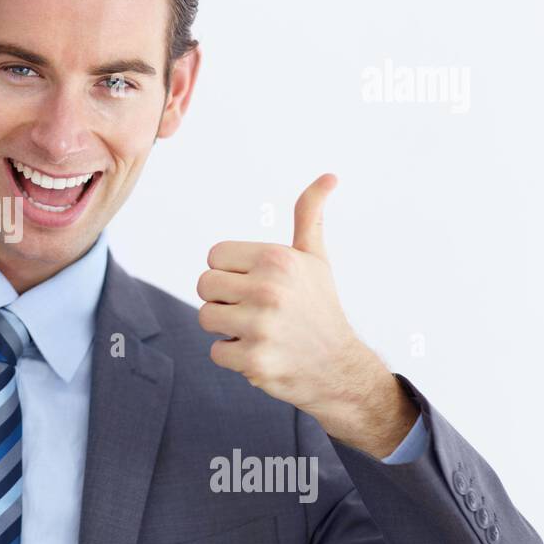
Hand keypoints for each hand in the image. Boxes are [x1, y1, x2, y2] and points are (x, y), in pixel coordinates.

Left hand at [196, 174, 415, 456]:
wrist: (339, 367)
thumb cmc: (319, 307)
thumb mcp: (315, 258)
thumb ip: (309, 215)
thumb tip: (328, 176)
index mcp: (277, 259)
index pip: (214, 256)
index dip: (230, 272)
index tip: (255, 284)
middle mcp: (269, 289)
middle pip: (204, 285)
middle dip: (224, 298)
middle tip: (254, 309)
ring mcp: (261, 327)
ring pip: (205, 317)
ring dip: (225, 327)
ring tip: (256, 329)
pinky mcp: (255, 360)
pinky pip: (215, 351)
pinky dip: (233, 356)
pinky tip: (261, 352)